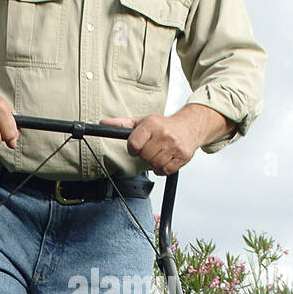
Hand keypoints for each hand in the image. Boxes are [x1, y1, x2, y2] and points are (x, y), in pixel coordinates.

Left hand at [101, 104, 233, 173]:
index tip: (136, 147)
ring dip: (153, 162)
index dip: (132, 149)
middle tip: (150, 149)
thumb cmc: (163, 125)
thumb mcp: (142, 122)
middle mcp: (164, 134)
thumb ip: (121, 124)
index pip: (133, 144)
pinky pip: (165, 171)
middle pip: (144, 156)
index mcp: (152, 124)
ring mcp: (174, 146)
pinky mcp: (182, 156)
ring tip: (158, 153)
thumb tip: (102, 122)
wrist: (189, 126)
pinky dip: (162, 168)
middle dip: (145, 155)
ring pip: (154, 164)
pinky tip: (165, 159)